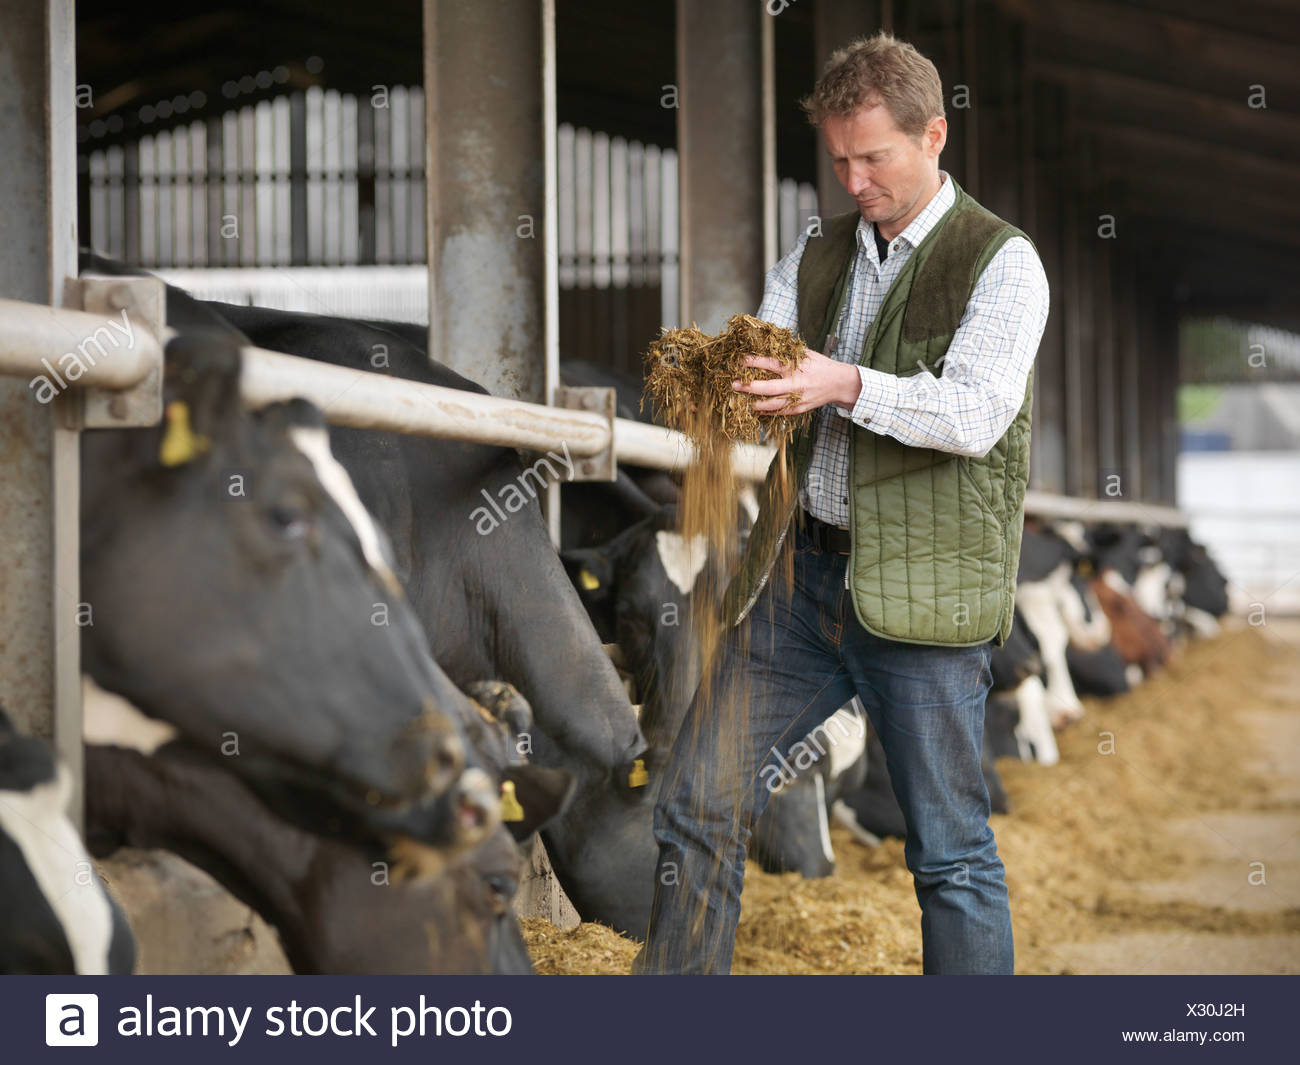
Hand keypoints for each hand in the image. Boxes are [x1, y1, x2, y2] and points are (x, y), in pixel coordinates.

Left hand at [732, 349, 861, 414]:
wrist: (839, 383)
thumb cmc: (820, 365)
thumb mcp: (805, 353)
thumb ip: (787, 351)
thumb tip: (766, 342)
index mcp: (795, 366)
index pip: (770, 363)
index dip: (753, 361)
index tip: (739, 360)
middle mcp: (796, 384)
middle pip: (768, 388)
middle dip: (749, 387)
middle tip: (734, 385)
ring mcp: (797, 398)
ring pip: (772, 405)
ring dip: (756, 404)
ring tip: (744, 402)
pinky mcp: (799, 409)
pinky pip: (780, 412)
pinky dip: (767, 412)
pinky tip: (758, 409)